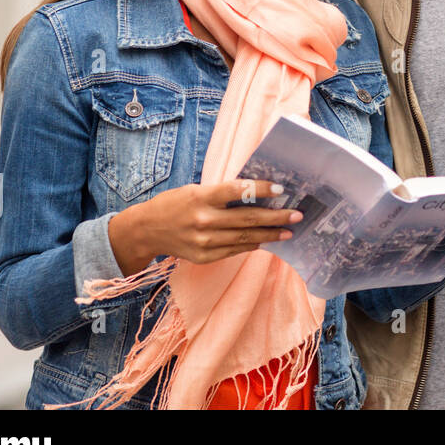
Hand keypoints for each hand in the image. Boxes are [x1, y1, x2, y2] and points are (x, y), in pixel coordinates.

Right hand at [107, 179, 301, 275]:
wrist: (147, 230)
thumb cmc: (176, 203)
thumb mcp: (196, 190)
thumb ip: (223, 193)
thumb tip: (257, 193)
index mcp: (202, 197)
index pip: (237, 191)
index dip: (260, 189)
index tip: (281, 188)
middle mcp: (204, 220)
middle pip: (247, 218)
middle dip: (276, 217)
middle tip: (297, 214)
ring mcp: (204, 241)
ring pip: (245, 238)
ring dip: (270, 234)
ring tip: (289, 231)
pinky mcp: (204, 256)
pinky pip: (235, 250)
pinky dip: (252, 245)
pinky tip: (266, 240)